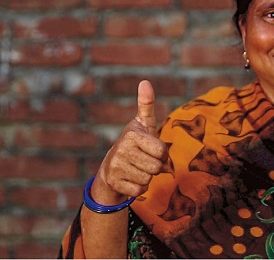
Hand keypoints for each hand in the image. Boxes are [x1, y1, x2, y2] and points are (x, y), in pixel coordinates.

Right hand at [91, 80, 166, 204]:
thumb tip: (145, 82)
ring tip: (136, 168)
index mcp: (132, 134)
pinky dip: (139, 188)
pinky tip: (130, 179)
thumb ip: (146, 104)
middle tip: (143, 161)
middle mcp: (121, 149)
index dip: (161, 153)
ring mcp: (116, 166)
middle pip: (156, 167)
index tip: (151, 149)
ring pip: (148, 179)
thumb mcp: (142, 124)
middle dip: (154, 167)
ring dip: (146, 177)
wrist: (111, 168)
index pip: (162, 151)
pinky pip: (139, 190)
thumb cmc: (134, 144)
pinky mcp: (114, 182)